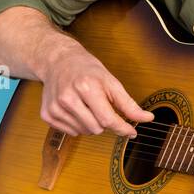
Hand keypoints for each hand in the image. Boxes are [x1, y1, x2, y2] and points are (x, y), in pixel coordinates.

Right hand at [38, 40, 153, 137]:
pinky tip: (75, 110)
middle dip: (104, 122)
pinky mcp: (47, 114)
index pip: (107, 119)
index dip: (122, 128)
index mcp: (86, 87)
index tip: (132, 132)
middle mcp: (68, 98)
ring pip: (84, 132)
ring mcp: (55, 107)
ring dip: (91, 124)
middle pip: (96, 129)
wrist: (58, 61)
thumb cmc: (87, 70)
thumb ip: (128, 103)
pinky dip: (78, 125)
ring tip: (87, 106)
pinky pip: (71, 132)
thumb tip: (147, 119)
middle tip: (101, 106)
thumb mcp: (111, 81)